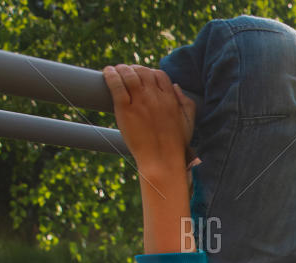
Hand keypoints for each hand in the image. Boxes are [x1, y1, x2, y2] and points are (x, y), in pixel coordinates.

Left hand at [103, 64, 194, 181]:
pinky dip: (110, 75)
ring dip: (121, 69)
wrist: (162, 160)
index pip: (159, 74)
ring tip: (116, 71)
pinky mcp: (125, 109)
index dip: (150, 72)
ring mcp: (140, 102)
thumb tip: (176, 87)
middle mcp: (155, 97)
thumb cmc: (176, 145)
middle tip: (128, 73)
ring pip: (129, 74)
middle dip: (135, 69)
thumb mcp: (189, 123)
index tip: (143, 77)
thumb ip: (187, 104)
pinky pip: (116, 84)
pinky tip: (107, 73)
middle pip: (143, 71)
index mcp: (171, 99)